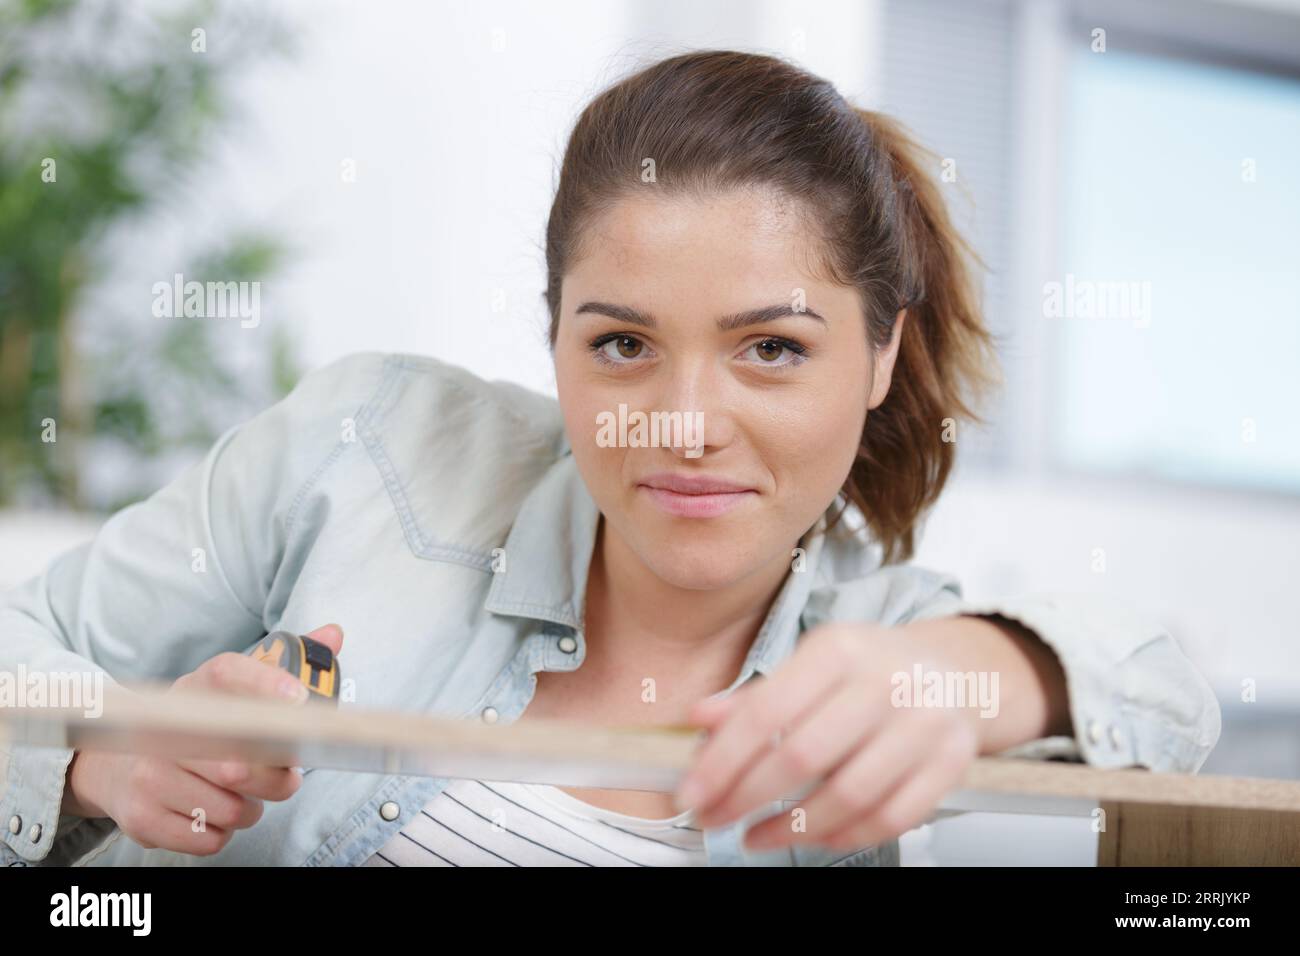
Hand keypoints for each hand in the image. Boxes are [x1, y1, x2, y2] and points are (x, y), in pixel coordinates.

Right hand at [62, 624, 343, 855]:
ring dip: (251, 808)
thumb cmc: (194, 727)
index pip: (230, 672)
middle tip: (287, 776)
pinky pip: (208, 838)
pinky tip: (213, 811)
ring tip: (243, 793)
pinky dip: (223, 832)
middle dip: (278, 778)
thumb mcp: (231, 689)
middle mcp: (165, 728)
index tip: (298, 700)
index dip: (267, 684)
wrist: (118, 762)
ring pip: (230, 808)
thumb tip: (333, 634)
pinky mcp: (141, 817)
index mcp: (196, 686)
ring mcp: (148, 774)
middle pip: (240, 763)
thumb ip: (286, 664)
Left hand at [672, 621, 984, 852]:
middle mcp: (885, 682)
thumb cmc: (874, 669)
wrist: (956, 672)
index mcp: (840, 649)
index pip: (767, 711)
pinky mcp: (950, 763)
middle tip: (713, 817)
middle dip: (745, 797)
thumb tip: (701, 719)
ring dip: (791, 828)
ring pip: (848, 795)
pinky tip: (812, 836)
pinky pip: (891, 816)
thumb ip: (757, 696)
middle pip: (802, 756)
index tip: (692, 792)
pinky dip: (844, 835)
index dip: (723, 759)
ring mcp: (923, 724)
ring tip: (755, 834)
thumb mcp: (811, 664)